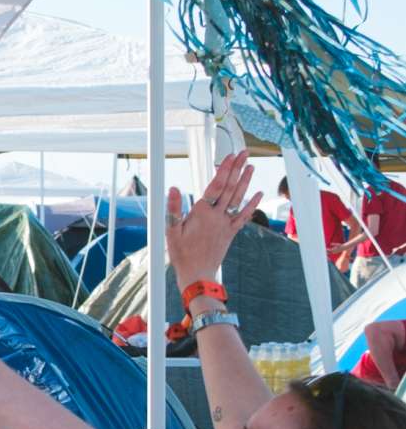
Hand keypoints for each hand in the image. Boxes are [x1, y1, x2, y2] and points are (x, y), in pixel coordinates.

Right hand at [166, 155, 261, 294]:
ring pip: (239, 199)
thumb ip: (173, 209)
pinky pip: (243, 216)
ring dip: (246, 181)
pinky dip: (252, 204)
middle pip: (230, 188)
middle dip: (237, 169)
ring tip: (251, 167)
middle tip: (244, 153)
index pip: (216, 186)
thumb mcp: (171, 232)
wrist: (198, 275)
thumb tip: (174, 188)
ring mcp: (226, 224)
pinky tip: (258, 194)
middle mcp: (218, 216)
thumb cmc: (182, 254)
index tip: (230, 156)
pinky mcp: (231, 232)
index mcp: (202, 213)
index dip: (224, 169)